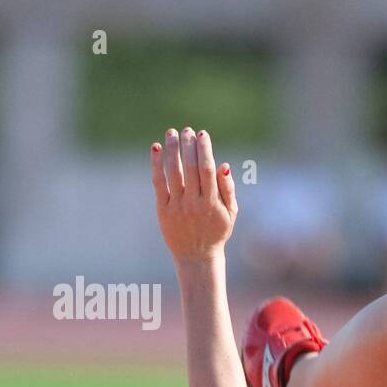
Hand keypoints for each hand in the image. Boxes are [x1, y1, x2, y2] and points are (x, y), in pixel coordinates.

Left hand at [150, 126, 237, 268]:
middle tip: (188, 130)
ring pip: (173, 172)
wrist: (196, 256)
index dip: (204, 150)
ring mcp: (177, 205)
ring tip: (172, 133)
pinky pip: (158, 182)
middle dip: (189, 146)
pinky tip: (157, 148)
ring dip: (172, 149)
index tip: (203, 134)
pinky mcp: (163, 208)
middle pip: (190, 168)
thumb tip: (224, 165)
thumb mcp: (230, 213)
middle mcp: (194, 203)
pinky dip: (156, 164)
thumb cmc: (216, 231)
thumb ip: (228, 189)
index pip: (207, 170)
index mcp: (212, 203)